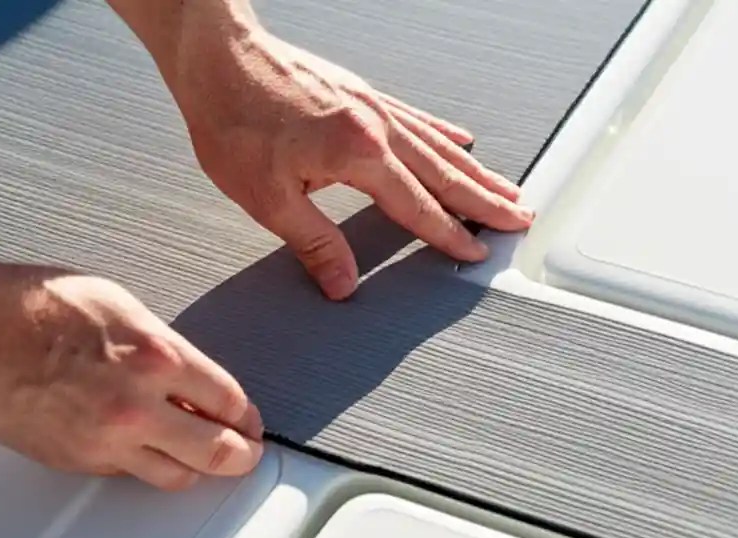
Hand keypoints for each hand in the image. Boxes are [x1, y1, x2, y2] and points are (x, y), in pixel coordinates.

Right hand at [0, 264, 263, 491]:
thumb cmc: (36, 307)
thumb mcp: (123, 307)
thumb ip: (166, 349)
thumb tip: (193, 381)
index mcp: (158, 357)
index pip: (229, 401)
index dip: (248, 416)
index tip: (251, 421)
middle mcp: (138, 407)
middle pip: (218, 452)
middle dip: (242, 456)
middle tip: (248, 454)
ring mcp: (107, 441)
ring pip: (177, 476)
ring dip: (198, 468)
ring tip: (205, 458)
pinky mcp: (77, 461)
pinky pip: (130, 474)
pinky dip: (147, 464)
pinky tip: (149, 449)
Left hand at [160, 3, 535, 298]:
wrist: (217, 55)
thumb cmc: (232, 118)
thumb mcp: (266, 198)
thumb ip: (314, 243)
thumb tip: (344, 283)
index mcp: (358, 153)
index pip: (417, 206)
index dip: (449, 234)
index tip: (475, 252)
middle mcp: (376, 125)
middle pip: (445, 172)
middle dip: (486, 200)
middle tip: (520, 217)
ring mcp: (373, 105)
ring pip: (438, 145)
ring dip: (476, 171)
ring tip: (506, 190)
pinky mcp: (361, 93)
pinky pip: (417, 118)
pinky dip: (444, 133)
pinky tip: (462, 140)